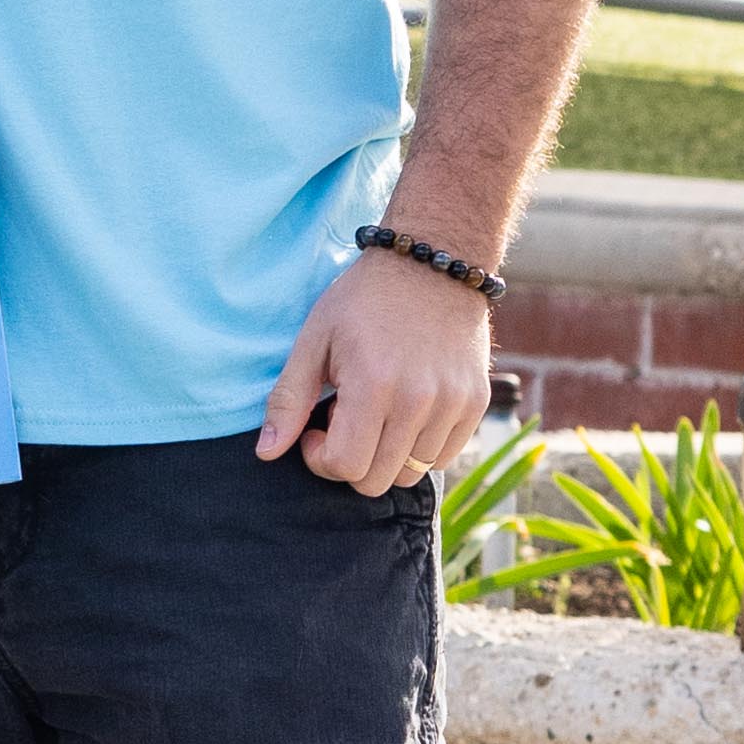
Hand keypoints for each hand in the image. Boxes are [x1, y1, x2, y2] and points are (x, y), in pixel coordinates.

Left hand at [258, 242, 497, 493]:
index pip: (346, 466)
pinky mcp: (477, 402)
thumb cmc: (363, 299)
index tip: (316, 428)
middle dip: (349, 461)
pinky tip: (403, 411)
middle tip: (344, 417)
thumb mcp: (314, 339)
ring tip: (375, 410)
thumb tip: (266, 453)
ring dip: (384, 455)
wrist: (432, 264)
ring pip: (412, 472)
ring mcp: (454, 403)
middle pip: (377, 480)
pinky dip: (419, 448)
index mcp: (374, 385)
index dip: (320, 458)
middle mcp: (420, 400)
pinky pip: (443, 456)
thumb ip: (288, 400)